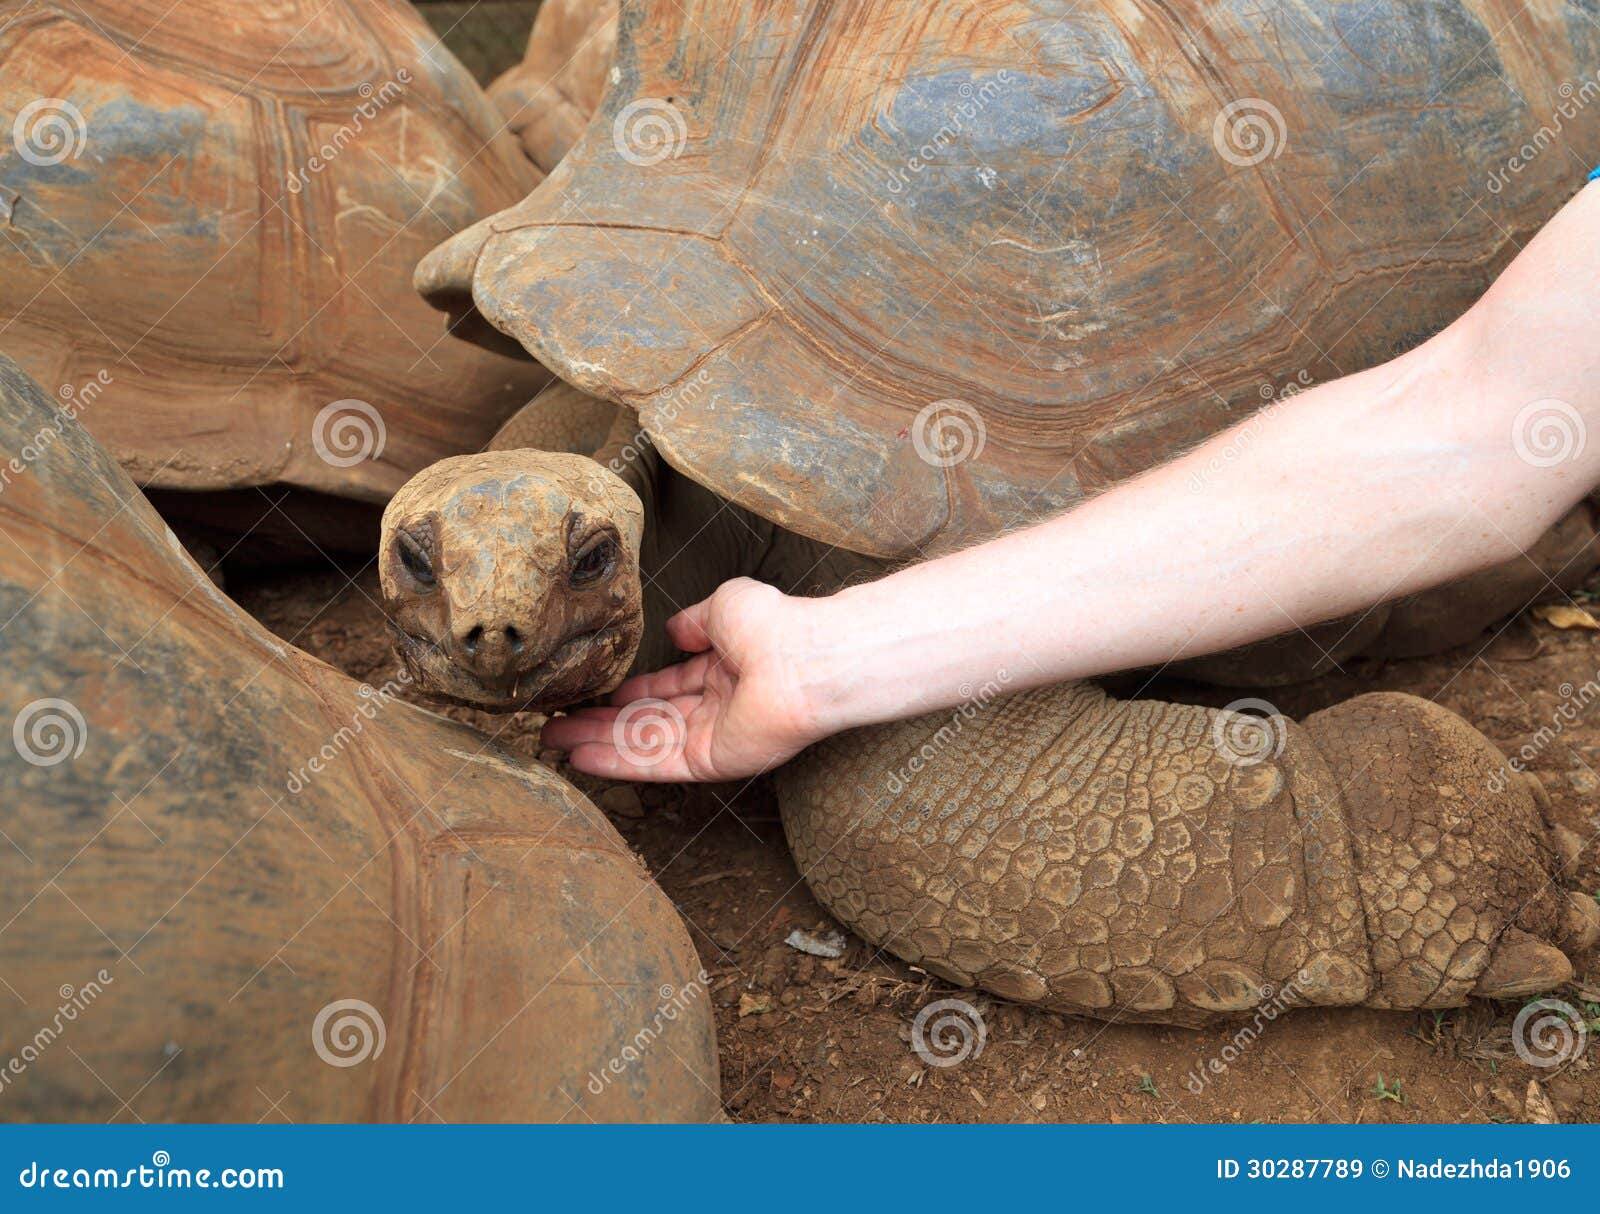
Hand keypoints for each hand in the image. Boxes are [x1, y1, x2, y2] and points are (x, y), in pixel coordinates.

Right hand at [540, 578, 828, 781]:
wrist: (801, 659)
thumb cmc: (774, 625)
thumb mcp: (724, 605)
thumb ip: (695, 621)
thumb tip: (675, 630)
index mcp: (725, 669)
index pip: (669, 684)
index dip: (632, 691)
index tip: (596, 694)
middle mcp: (718, 706)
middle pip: (649, 719)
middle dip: (602, 723)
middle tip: (559, 724)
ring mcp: (714, 736)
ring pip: (645, 744)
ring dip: (599, 743)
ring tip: (554, 741)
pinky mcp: (711, 761)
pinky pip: (657, 763)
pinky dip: (618, 761)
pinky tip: (582, 757)